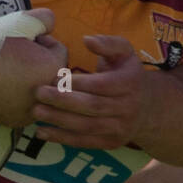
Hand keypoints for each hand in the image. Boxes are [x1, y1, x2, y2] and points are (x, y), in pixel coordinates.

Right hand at [0, 12, 66, 126]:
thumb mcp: (21, 21)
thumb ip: (44, 18)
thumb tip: (50, 25)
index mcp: (54, 68)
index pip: (59, 51)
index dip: (41, 41)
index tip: (23, 40)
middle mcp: (48, 93)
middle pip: (51, 73)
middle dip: (39, 63)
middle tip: (18, 55)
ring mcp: (33, 109)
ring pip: (39, 92)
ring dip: (30, 81)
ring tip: (11, 70)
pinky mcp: (17, 121)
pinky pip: (25, 107)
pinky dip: (17, 97)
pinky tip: (3, 87)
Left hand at [30, 34, 146, 148]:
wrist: (146, 106)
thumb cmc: (125, 73)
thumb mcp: (124, 53)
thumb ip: (107, 43)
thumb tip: (87, 40)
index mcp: (131, 82)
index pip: (103, 84)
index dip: (78, 82)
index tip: (54, 77)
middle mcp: (129, 107)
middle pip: (93, 106)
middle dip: (63, 100)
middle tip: (38, 93)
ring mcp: (121, 128)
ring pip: (87, 126)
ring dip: (59, 120)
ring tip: (36, 111)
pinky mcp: (111, 142)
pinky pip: (85, 142)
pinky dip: (62, 138)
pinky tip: (41, 132)